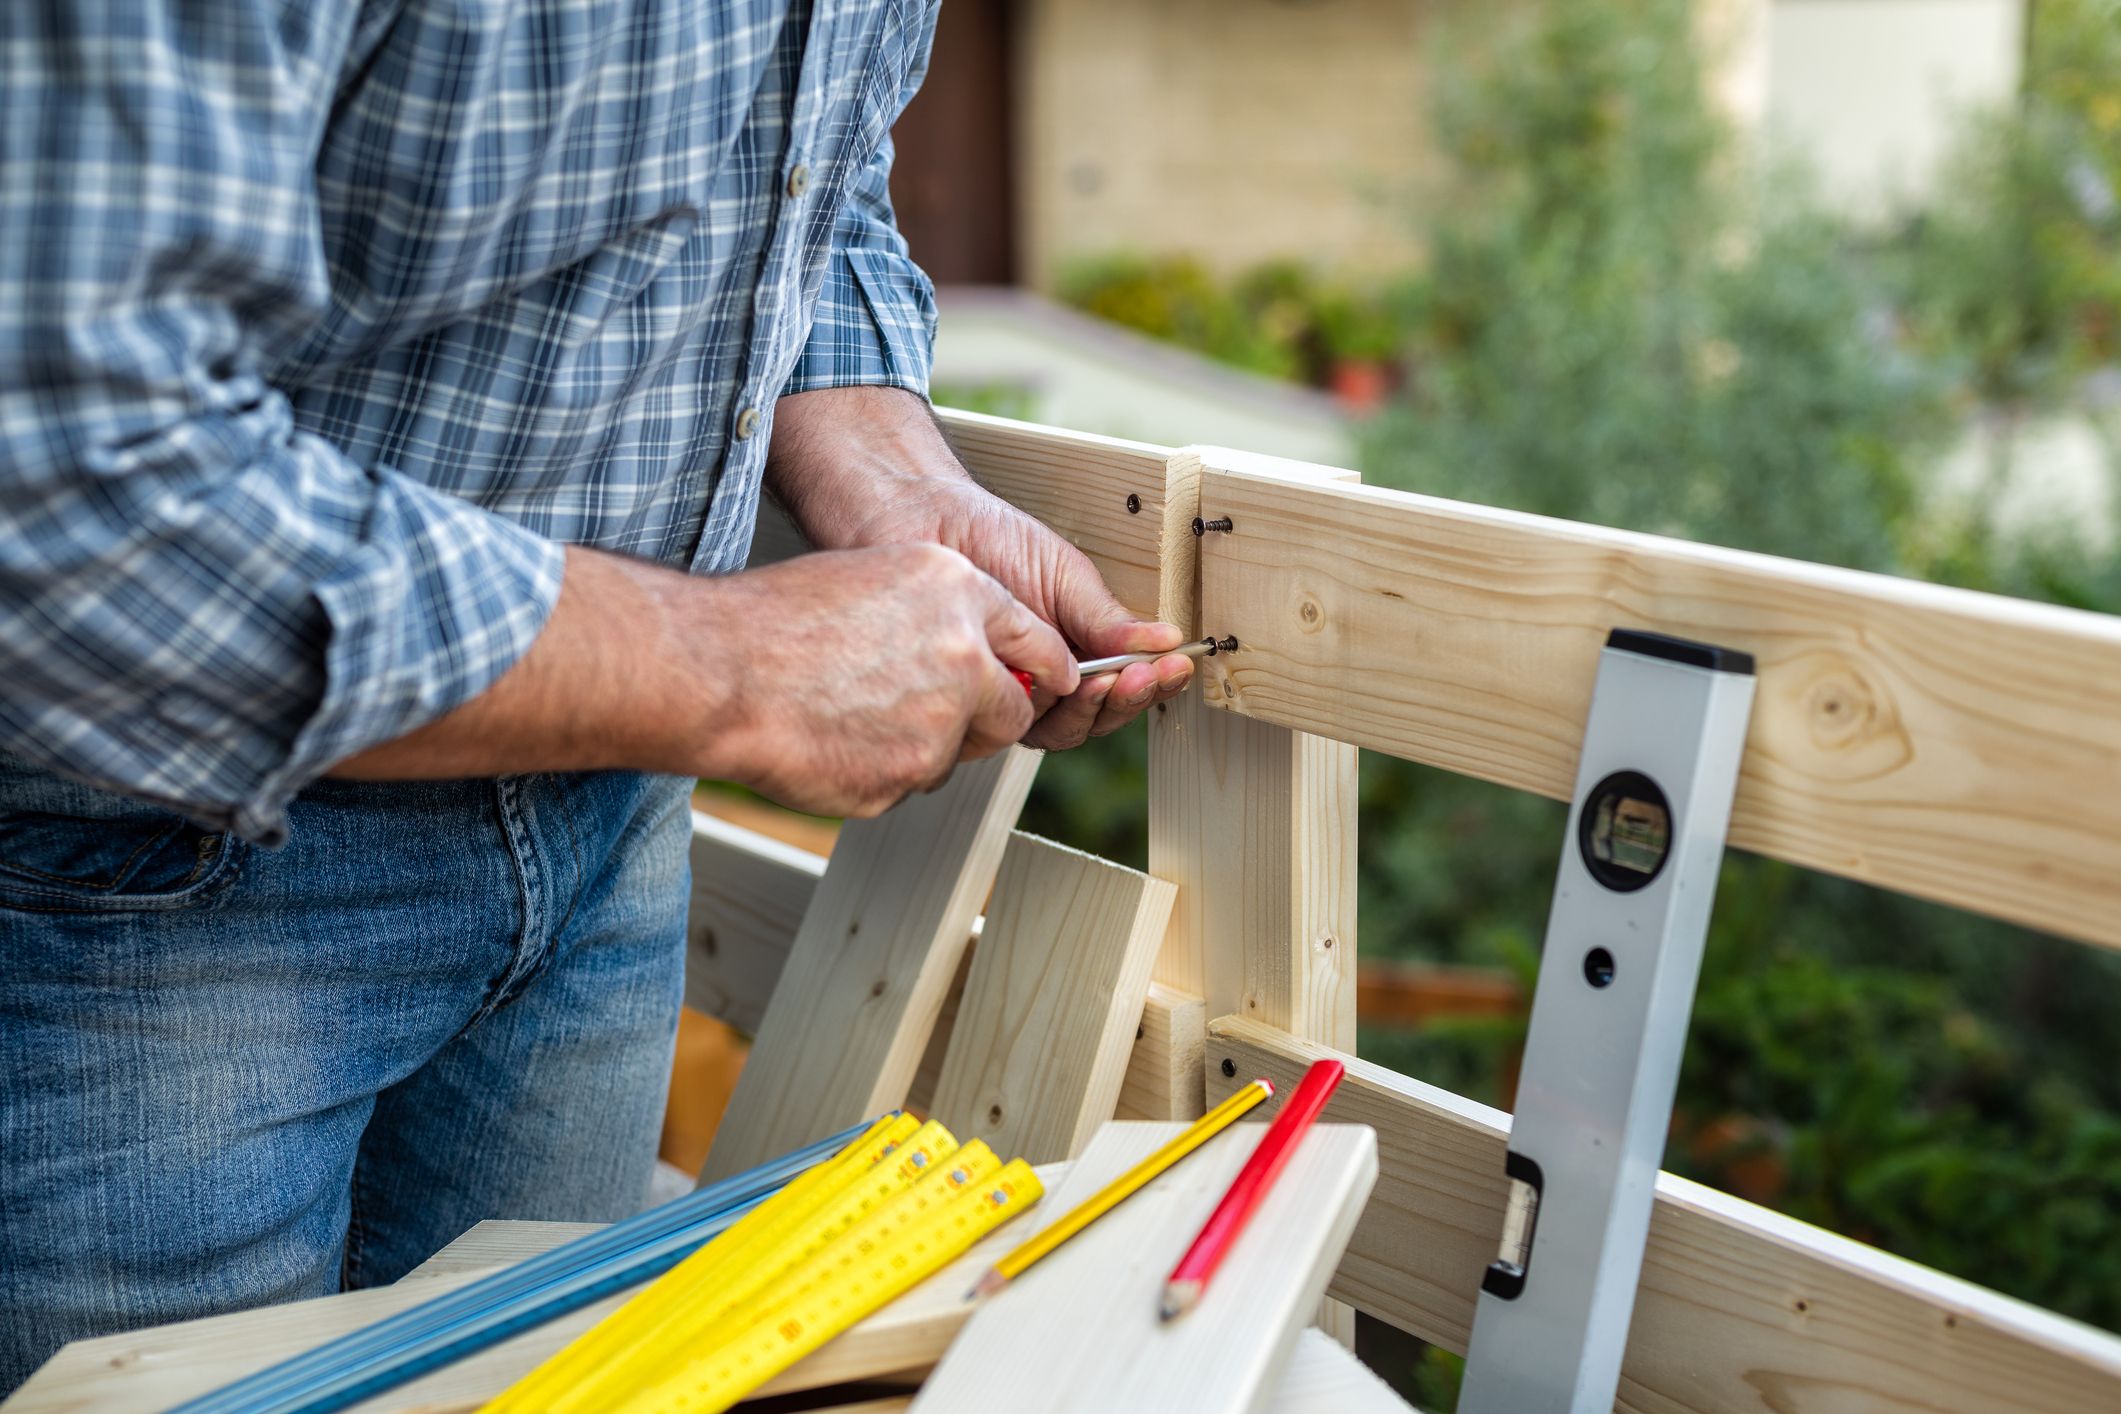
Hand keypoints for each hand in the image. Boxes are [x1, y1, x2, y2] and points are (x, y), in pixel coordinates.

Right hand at [710, 543, 1075, 815]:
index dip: (1042, 670)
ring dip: (922, 747)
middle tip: (927, 713)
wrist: (719, 673)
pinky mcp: (907, 776)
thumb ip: (936, 611)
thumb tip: (975, 647)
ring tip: (852, 715)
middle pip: (1012, 712)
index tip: (1047, 686)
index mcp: (958, 592)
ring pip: (955, 754)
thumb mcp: (871, 576)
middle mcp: (964, 656)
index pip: (1038, 642)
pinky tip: (832, 741)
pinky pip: (908, 784)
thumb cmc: (775, 621)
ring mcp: (940, 724)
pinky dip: (878, 772)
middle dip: (984, 722)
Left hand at [767, 387, 1196, 748]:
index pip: (1118, 684)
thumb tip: (1164, 639)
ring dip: (1090, 709)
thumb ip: (1105, 616)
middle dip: (1125, 700)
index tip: (1175, 664)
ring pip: (1055, 731)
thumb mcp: (1061, 571)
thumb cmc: (982, 534)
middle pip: (1092, 718)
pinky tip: (1054, 684)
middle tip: (1140, 675)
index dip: (1150, 682)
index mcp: (1068, 650)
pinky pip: (1003, 726)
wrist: (914, 516)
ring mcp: (999, 692)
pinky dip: (1035, 710)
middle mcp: (1035, 680)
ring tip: (1103, 677)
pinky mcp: (961, 701)